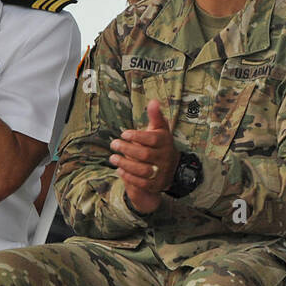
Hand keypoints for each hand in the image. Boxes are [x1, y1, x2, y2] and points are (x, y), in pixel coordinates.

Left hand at [110, 99, 178, 213]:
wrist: (172, 168)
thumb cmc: (160, 144)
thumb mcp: (160, 130)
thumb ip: (155, 116)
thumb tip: (153, 101)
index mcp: (165, 142)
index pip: (153, 139)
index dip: (137, 136)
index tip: (124, 133)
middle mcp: (165, 157)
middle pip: (145, 155)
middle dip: (127, 149)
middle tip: (113, 144)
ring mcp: (161, 172)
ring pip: (143, 170)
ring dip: (125, 164)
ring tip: (113, 158)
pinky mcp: (156, 184)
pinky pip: (142, 183)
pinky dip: (129, 177)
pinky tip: (119, 170)